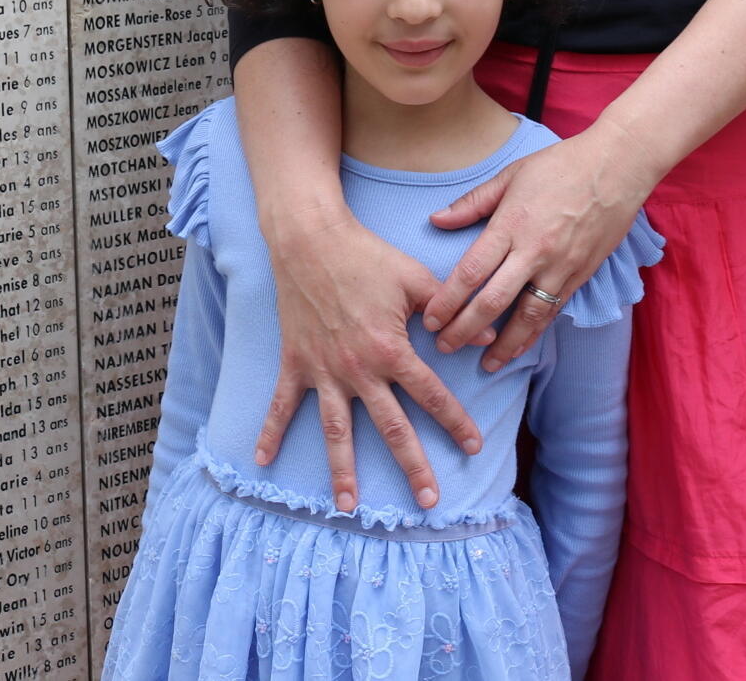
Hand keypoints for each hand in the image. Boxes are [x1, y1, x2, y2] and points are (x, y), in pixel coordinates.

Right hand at [257, 209, 482, 512]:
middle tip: (428, 501)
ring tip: (348, 506)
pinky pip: (282, 404)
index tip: (474, 447)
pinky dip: (270, 431)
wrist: (310, 240)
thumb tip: (484, 336)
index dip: (456, 422)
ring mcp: (323, 370)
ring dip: (343, 470)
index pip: (431, 395)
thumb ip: (449, 310)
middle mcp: (358, 369)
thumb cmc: (368, 256)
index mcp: (391, 350)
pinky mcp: (295, 362)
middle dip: (412, 465)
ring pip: (336, 430)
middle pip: (390, 427)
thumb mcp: (416, 279)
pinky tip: (262, 460)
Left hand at [423, 127, 659, 370]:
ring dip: (504, 345)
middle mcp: (534, 251)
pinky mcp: (581, 274)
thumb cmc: (560, 166)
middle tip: (443, 348)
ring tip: (485, 365)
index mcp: (511, 224)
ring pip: (528, 316)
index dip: (448, 300)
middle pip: (493, 301)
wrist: (616, 167)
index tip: (430, 319)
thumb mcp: (511, 175)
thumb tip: (436, 220)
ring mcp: (560, 266)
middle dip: (465, 330)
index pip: (471, 271)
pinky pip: (554, 310)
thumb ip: (472, 202)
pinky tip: (521, 346)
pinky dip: (536, 332)